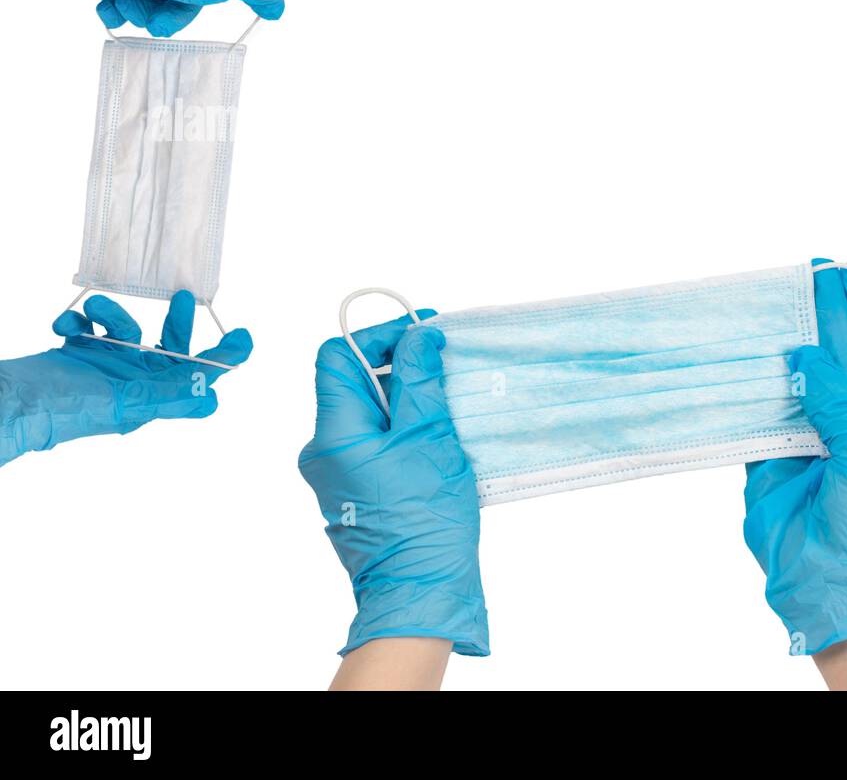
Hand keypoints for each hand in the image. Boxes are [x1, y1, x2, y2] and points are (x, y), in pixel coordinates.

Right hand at [0, 291, 252, 466]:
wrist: (12, 402)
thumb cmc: (69, 406)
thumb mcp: (128, 400)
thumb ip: (171, 394)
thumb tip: (213, 396)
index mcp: (151, 396)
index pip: (199, 376)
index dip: (224, 358)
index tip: (245, 336)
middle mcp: (132, 381)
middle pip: (170, 348)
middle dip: (178, 322)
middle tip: (184, 297)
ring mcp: (104, 367)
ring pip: (125, 329)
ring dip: (112, 312)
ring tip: (94, 307)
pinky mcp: (76, 354)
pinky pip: (88, 327)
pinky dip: (78, 319)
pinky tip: (65, 323)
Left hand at [298, 313, 488, 656]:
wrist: (421, 591)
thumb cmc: (424, 520)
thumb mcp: (428, 437)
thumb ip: (418, 380)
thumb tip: (417, 336)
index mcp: (333, 432)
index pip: (338, 356)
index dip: (380, 335)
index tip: (424, 331)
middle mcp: (323, 451)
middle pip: (352, 384)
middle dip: (398, 366)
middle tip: (443, 363)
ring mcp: (337, 476)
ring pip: (367, 415)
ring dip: (405, 399)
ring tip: (447, 402)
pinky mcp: (356, 493)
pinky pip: (374, 444)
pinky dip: (403, 430)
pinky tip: (438, 438)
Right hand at [743, 261, 846, 655]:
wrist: (840, 588)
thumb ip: (838, 399)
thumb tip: (806, 357)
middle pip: (837, 353)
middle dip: (823, 314)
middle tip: (803, 275)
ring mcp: (810, 436)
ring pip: (795, 377)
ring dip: (783, 344)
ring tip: (768, 304)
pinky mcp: (771, 458)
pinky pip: (757, 411)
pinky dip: (748, 385)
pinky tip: (738, 355)